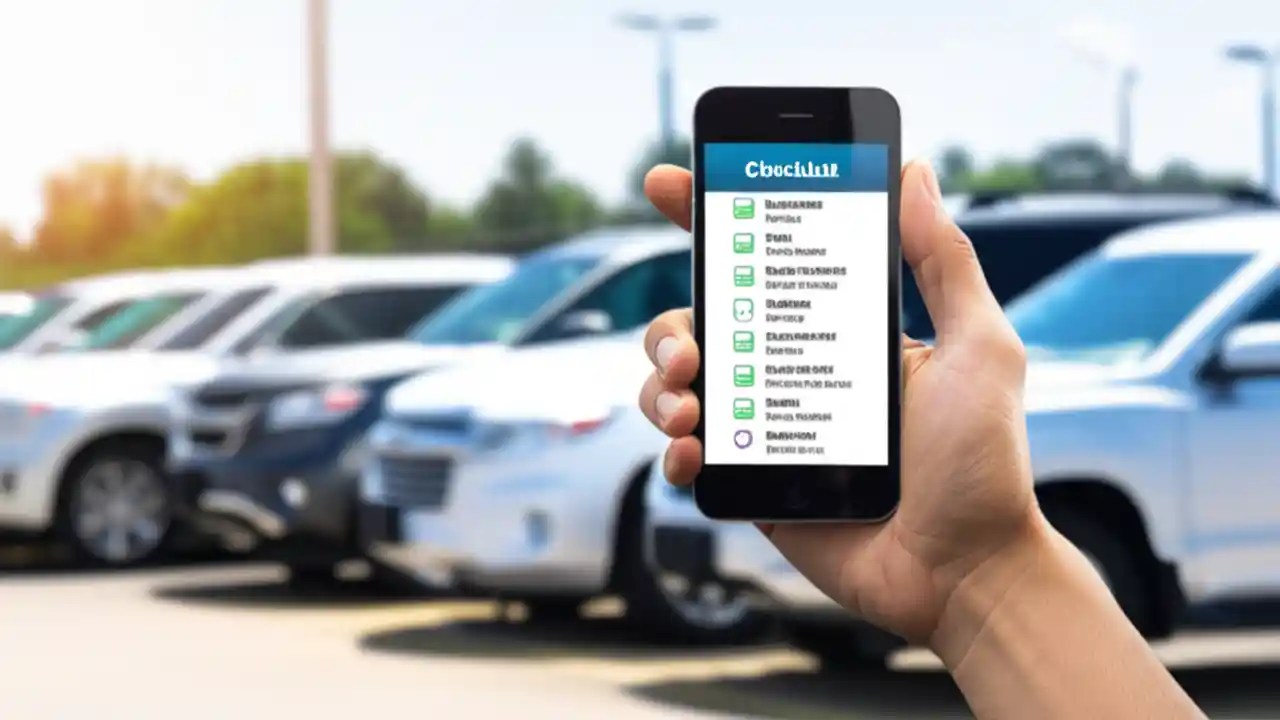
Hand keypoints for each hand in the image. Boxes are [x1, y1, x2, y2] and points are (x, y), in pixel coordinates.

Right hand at [637, 161, 1048, 652]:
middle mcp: (791, 373)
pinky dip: (673, 452)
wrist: (965, 569)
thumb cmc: (985, 462)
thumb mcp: (979, 347)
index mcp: (836, 332)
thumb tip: (914, 170)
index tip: (666, 183)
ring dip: (660, 385)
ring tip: (689, 404)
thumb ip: (944, 261)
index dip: (706, 216)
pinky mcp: (750, 488)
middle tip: (691, 347)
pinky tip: (693, 453)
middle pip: (700, 322)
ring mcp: (765, 431)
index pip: (761, 259)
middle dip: (671, 323)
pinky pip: (685, 459)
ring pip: (676, 386)